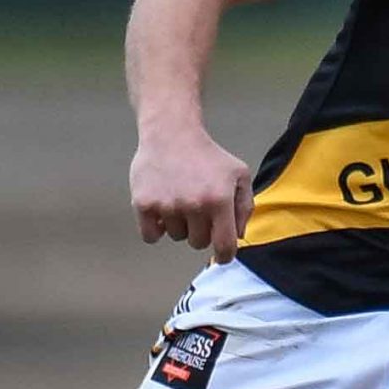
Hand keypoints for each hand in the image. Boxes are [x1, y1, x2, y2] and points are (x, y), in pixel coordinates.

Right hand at [131, 126, 254, 259]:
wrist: (171, 133)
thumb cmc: (208, 155)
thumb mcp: (239, 174)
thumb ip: (244, 206)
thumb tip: (237, 236)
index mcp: (220, 200)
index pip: (224, 245)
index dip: (225, 255)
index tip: (222, 255)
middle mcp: (193, 205)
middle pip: (198, 243)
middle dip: (201, 231)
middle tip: (197, 210)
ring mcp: (167, 205)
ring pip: (176, 237)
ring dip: (179, 225)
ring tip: (180, 200)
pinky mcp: (143, 203)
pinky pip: (150, 235)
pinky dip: (155, 229)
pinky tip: (162, 211)